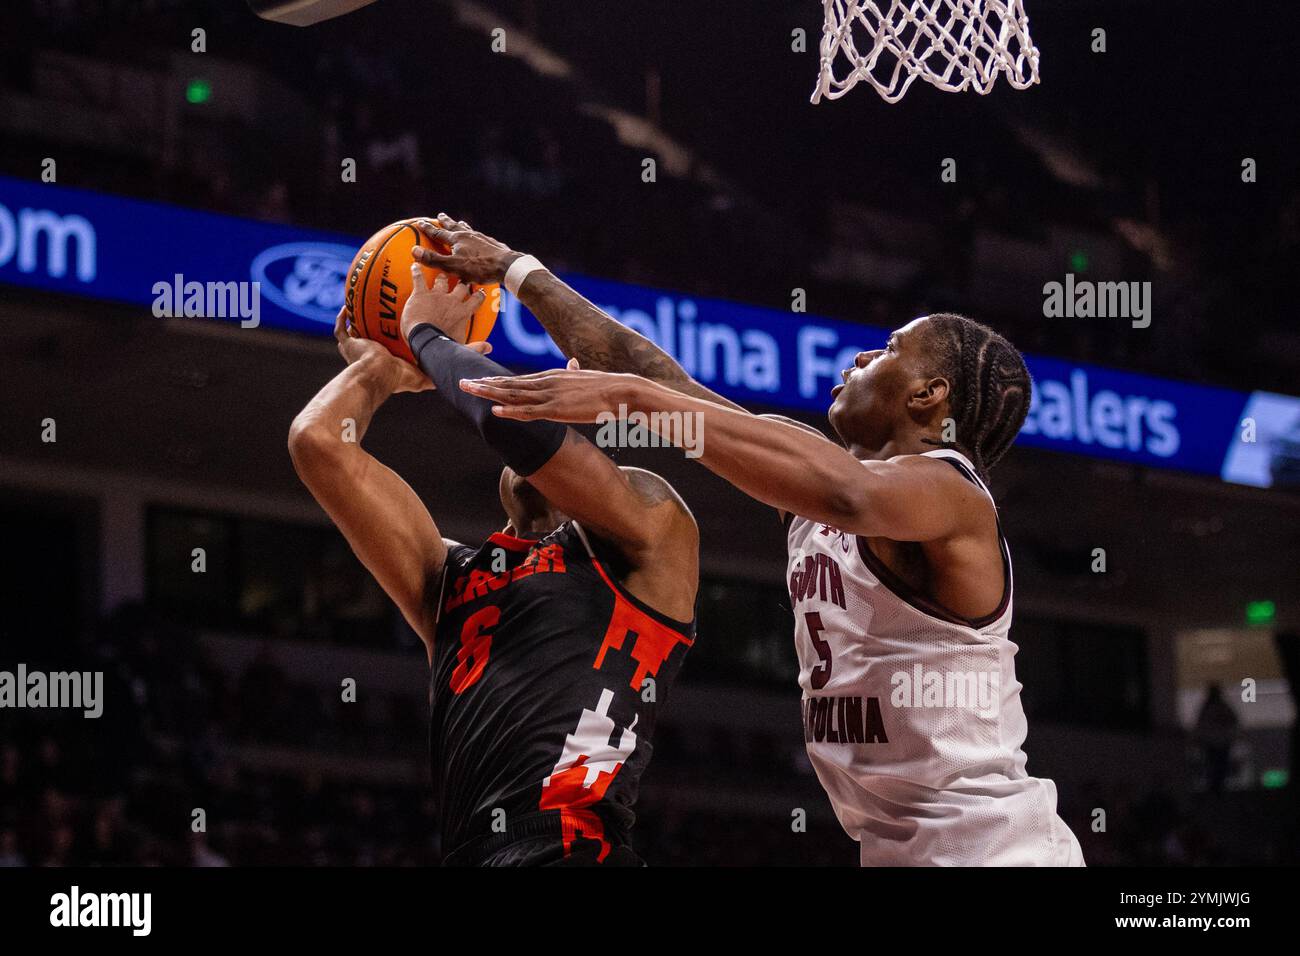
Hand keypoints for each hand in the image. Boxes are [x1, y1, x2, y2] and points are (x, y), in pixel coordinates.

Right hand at [333, 307, 432, 392]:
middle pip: (366, 341)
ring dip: (353, 324)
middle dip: (368, 332)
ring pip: (351, 334)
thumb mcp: (419, 378)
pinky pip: (340, 329)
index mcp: (382, 364)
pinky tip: (345, 308)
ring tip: (358, 309)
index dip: (388, 343)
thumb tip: (450, 379)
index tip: (396, 332)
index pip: (385, 352)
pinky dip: (342, 318)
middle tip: (377, 317)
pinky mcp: (348, 344)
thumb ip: (431, 376)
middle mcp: (367, 357)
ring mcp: (355, 351)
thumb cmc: (397, 378)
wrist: (377, 374)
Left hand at [400, 262, 491, 347]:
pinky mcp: (421, 294)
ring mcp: (436, 296)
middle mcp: (452, 301)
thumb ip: (476, 347)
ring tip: (441, 273)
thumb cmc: (443, 346)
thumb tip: (488, 348)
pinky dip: (416, 271)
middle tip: (462, 280)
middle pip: (461, 287)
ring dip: (442, 277)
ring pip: (442, 280)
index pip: (476, 300)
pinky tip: (414, 265)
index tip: (480, 292)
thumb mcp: (463, 348)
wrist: (425, 340)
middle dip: (462, 283)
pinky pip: (419, 278)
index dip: (479, 295)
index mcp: (463, 313)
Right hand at [411, 213, 523, 283]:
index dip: (428, 229)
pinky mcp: (492, 244)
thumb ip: (434, 259)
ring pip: (469, 230)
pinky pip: (481, 237)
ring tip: (460, 222)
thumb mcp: (453, 266)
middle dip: (446, 222)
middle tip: (440, 215)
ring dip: (462, 226)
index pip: (439, 233)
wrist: (506, 265)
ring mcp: (482, 238)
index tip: (420, 222)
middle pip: (454, 227)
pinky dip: (476, 235)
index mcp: (457, 240)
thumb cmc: (479, 268)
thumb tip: (414, 251)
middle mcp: (469, 235)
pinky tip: (480, 238)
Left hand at [459, 359, 644, 422]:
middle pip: (509, 384)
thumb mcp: (585, 376)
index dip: (496, 381)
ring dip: (489, 394)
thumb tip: (573, 363)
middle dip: (484, 384)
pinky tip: (496, 412)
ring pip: (513, 395)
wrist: (622, 390)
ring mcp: (551, 395)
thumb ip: (575, 371)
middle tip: (462, 382)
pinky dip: (511, 412)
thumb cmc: (607, 387)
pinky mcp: (558, 409)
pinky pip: (529, 412)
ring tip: (469, 390)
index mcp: (552, 376)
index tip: (480, 380)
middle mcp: (546, 382)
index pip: (518, 379)